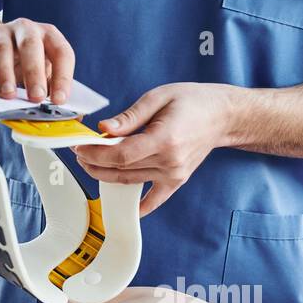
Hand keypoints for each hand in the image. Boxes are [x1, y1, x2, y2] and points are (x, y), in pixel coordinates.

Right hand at [0, 18, 74, 104]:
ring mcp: (1, 31)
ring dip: (5, 74)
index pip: (62, 53)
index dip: (63, 77)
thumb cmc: (25, 61)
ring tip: (8, 96)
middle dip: (34, 72)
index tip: (59, 100)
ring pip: (2, 49)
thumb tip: (72, 116)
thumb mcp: (44, 71)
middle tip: (36, 98)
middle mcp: (26, 29)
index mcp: (49, 36)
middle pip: (30, 46)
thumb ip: (54, 89)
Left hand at [75, 83, 238, 215]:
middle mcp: (170, 161)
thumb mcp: (158, 97)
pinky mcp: (176, 181)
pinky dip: (138, 206)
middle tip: (80, 154)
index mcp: (164, 139)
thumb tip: (104, 129)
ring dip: (106, 176)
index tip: (81, 147)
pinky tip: (122, 205)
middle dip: (95, 163)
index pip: (121, 154)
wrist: (222, 117)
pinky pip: (154, 200)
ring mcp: (174, 175)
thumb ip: (130, 116)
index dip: (96, 153)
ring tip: (91, 165)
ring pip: (130, 182)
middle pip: (122, 169)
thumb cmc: (193, 102)